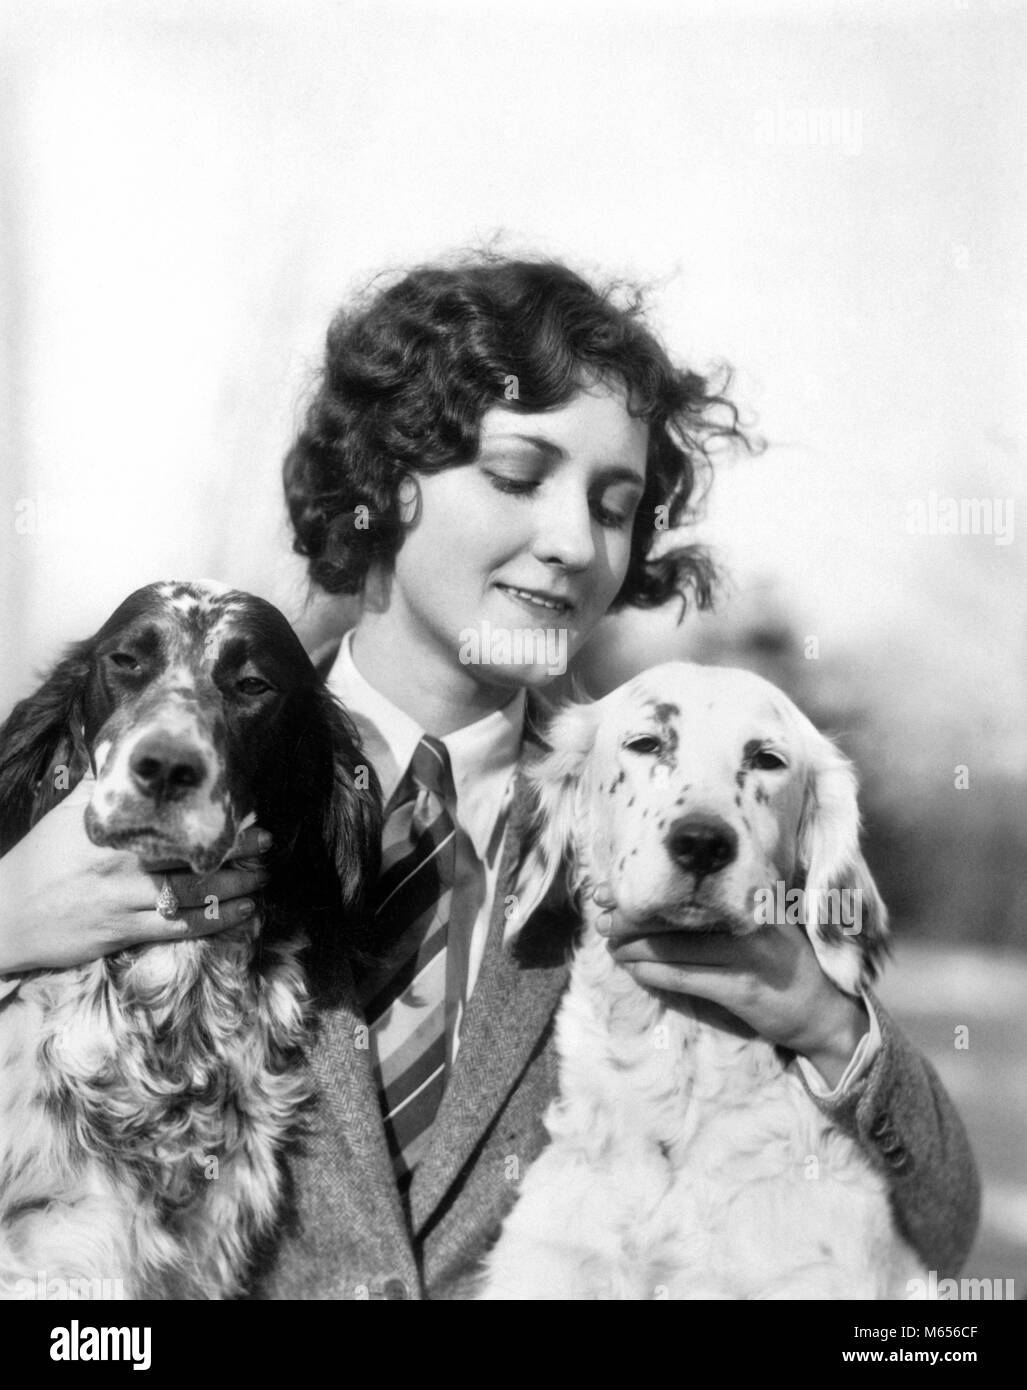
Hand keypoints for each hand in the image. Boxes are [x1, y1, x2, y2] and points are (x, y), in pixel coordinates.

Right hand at [0, 774, 270, 973]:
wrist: (5, 914)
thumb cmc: (39, 859)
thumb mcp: (68, 815)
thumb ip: (101, 785)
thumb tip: (124, 750)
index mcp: (113, 831)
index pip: (172, 819)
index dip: (210, 816)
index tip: (243, 809)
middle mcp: (122, 863)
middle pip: (191, 853)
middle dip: (236, 848)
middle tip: (267, 840)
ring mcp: (124, 899)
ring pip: (195, 892)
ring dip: (236, 884)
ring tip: (263, 874)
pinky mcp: (124, 931)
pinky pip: (181, 926)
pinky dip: (217, 919)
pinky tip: (243, 911)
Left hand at [592, 883, 868, 1088]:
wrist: (826, 1014)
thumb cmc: (786, 970)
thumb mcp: (760, 933)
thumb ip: (724, 921)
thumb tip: (668, 911)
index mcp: (752, 903)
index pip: (692, 891)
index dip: (650, 891)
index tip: (616, 890)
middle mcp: (750, 922)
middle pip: (679, 914)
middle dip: (634, 917)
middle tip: (602, 918)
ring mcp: (748, 954)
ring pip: (678, 946)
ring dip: (638, 947)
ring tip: (612, 946)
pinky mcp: (743, 988)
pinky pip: (690, 977)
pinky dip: (658, 974)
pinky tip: (636, 972)